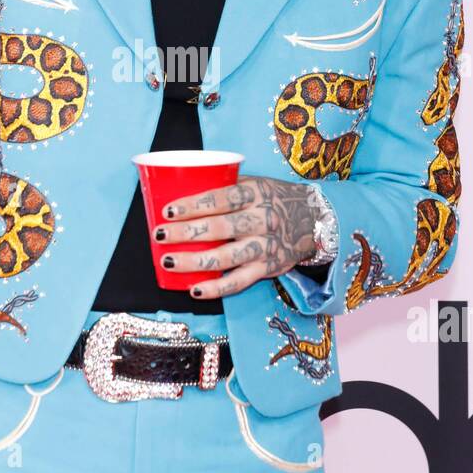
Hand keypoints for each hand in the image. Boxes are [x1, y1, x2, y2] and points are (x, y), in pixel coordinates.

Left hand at [153, 174, 330, 300]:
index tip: (168, 210)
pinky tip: (194, 289)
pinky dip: (216, 288)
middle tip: (159, 235)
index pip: (220, 198)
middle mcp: (262, 220)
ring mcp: (265, 247)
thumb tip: (180, 186)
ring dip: (194, 261)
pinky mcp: (268, 269)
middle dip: (186, 232)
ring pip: (226, 257)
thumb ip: (226, 186)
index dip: (193, 205)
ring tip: (168, 261)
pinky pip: (239, 282)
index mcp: (255, 193)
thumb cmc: (273, 198)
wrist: (313, 220)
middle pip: (220, 228)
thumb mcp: (255, 183)